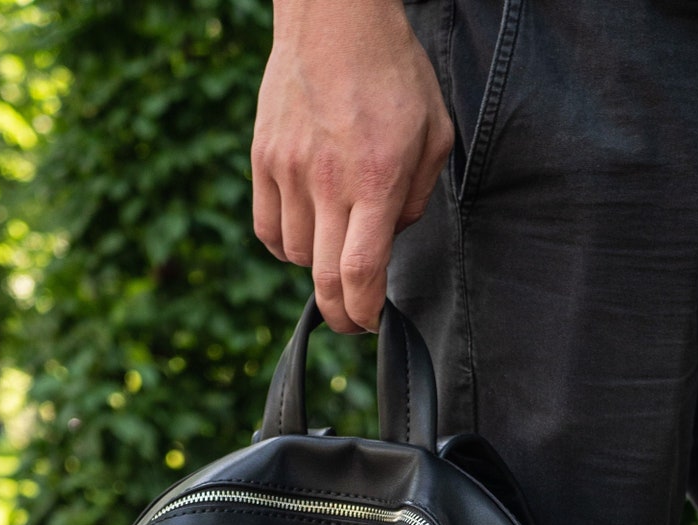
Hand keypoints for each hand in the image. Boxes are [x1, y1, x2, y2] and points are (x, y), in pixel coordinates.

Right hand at [252, 0, 453, 332]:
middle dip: (340, 314)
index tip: (372, 321)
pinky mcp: (263, 160)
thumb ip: (415, 199)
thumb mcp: (434, 135)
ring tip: (335, 248)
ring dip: (317, 267)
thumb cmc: (392, 73)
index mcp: (377, 180)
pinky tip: (305, 233)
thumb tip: (391, 238)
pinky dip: (285, 245)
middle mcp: (328, 182)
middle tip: (351, 319)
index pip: (361, 273)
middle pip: (324, 280)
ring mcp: (289, 172)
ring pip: (296, 256)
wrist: (336, 19)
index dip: (365, 312)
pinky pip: (267, 229)